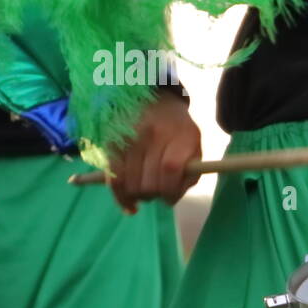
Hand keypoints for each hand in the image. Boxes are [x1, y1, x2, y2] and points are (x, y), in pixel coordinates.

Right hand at [107, 91, 201, 212]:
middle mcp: (152, 134)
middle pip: (147, 180)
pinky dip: (119, 196)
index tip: (169, 199)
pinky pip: (111, 177)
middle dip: (153, 194)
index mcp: (179, 135)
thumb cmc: (180, 134)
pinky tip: (128, 204)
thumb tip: (170, 198)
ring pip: (127, 182)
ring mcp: (129, 137)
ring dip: (137, 196)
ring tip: (144, 194)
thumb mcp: (195, 149)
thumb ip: (190, 174)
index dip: (169, 190)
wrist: (158, 103)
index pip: (170, 168)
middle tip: (157, 193)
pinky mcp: (111, 142)